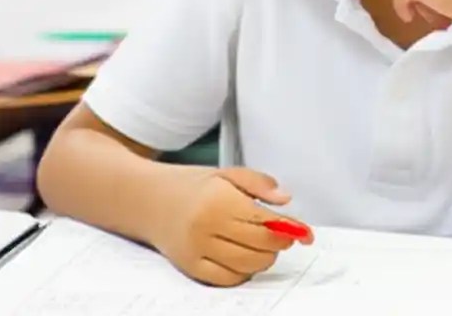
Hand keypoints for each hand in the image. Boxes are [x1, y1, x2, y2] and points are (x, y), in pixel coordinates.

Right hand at [151, 167, 313, 286]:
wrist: (147, 199)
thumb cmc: (190, 186)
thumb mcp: (227, 173)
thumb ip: (259, 183)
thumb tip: (285, 199)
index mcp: (219, 201)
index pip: (266, 222)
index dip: (290, 229)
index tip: (304, 232)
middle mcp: (206, 227)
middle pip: (260, 246)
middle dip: (280, 242)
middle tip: (284, 234)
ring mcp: (196, 250)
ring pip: (247, 265)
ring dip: (265, 258)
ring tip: (265, 244)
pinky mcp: (189, 266)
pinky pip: (226, 279)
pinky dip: (243, 272)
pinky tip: (246, 257)